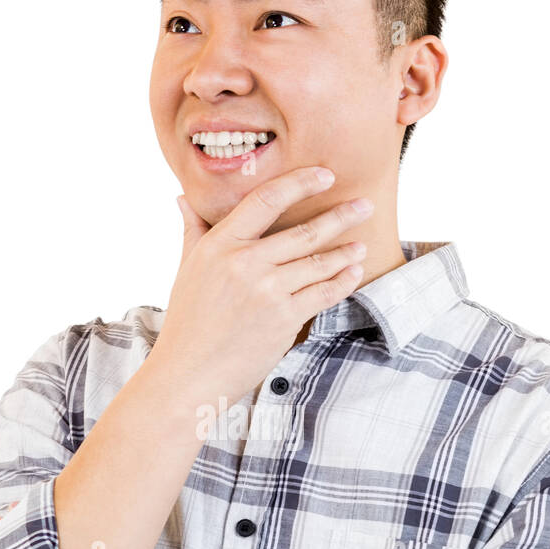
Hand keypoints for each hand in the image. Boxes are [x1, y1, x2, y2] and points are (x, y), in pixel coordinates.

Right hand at [145, 167, 372, 410]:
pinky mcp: (284, 318)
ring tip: (361, 245)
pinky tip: (354, 272)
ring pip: (319, 262)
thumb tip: (184, 198)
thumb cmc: (187, 322)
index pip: (265, 200)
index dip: (300, 182)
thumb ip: (194, 230)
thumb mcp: (187, 270)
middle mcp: (244, 263)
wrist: (189, 373)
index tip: (325, 175)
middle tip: (365, 205)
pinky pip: (324, 293)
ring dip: (346, 252)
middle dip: (340, 216)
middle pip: (303, 231)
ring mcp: (267, 291)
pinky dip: (343, 281)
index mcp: (219, 245)